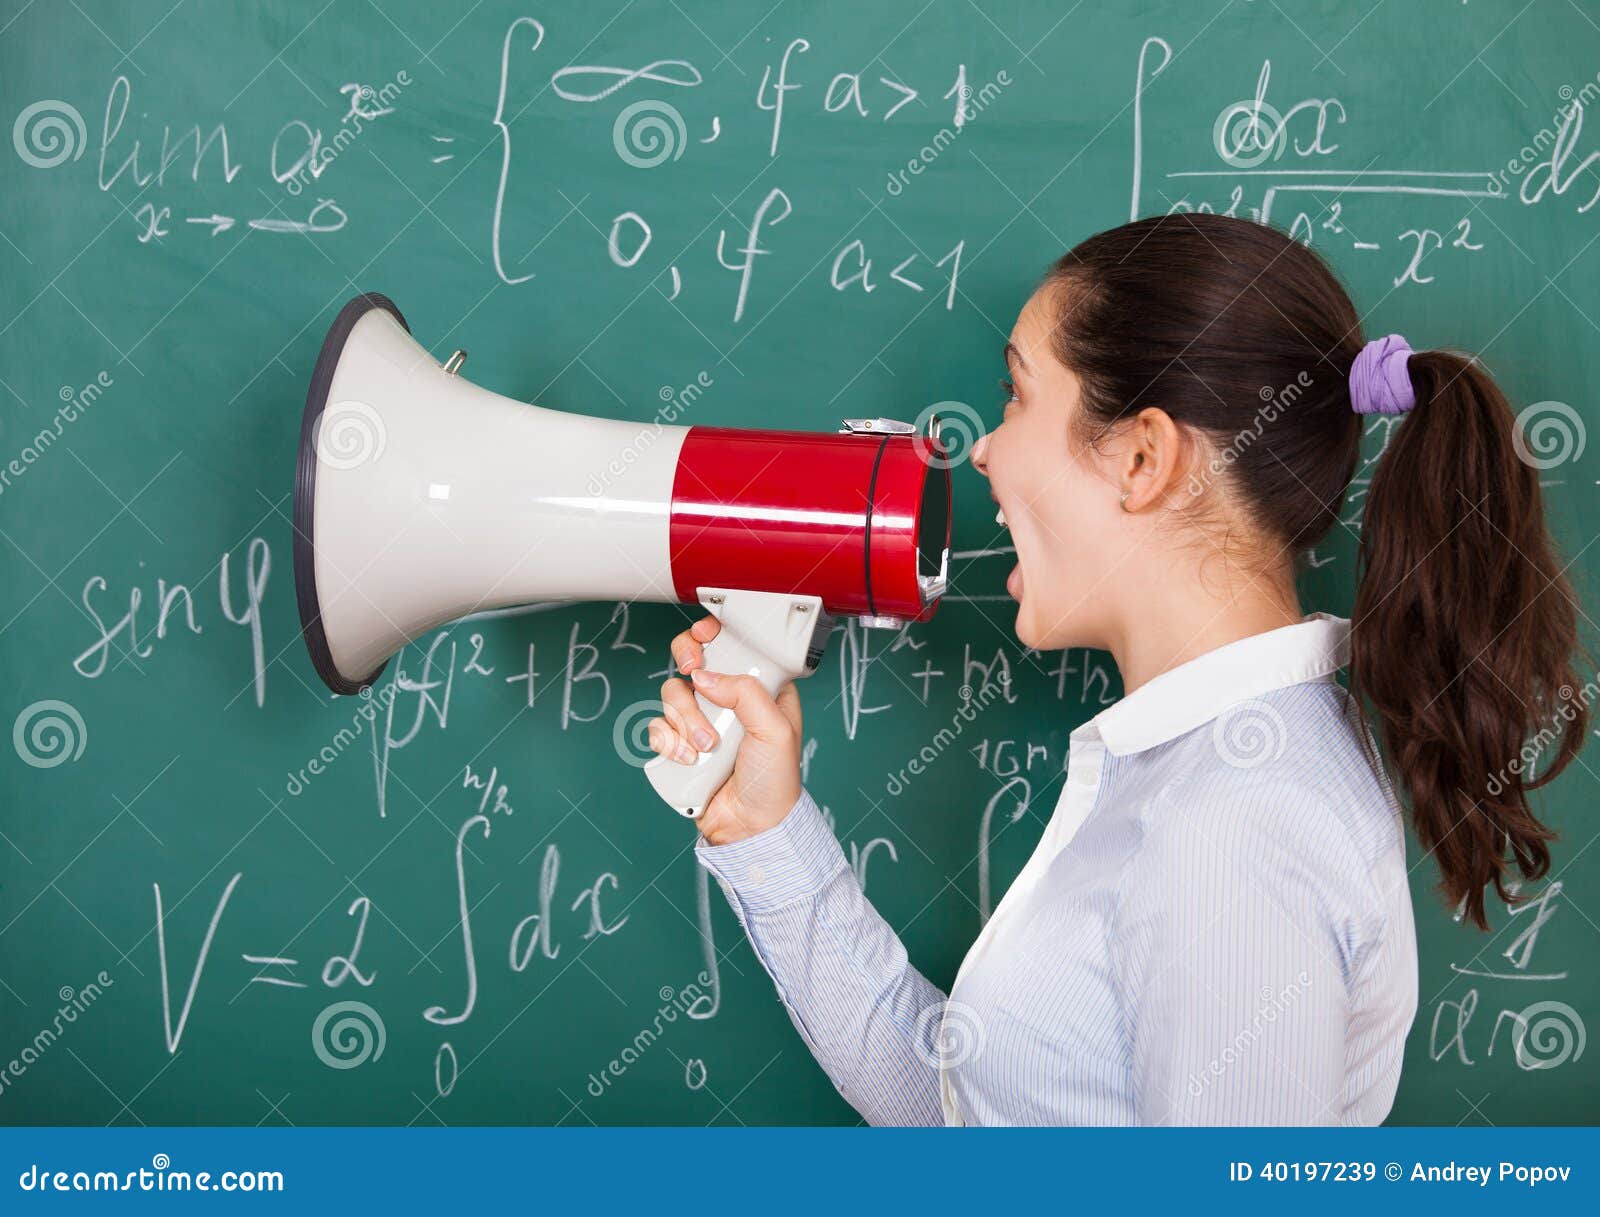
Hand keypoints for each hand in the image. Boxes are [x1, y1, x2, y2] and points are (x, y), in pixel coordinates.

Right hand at [649, 614, 802, 845]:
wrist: (750, 828)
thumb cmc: (774, 781)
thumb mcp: (776, 730)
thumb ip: (745, 694)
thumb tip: (705, 678)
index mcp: (757, 688)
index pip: (731, 644)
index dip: (712, 634)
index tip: (704, 637)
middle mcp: (726, 699)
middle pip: (691, 659)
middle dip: (687, 663)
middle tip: (694, 674)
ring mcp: (700, 720)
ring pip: (672, 693)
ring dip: (685, 720)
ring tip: (706, 747)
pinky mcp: (678, 743)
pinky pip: (657, 727)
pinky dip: (668, 742)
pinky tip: (688, 760)